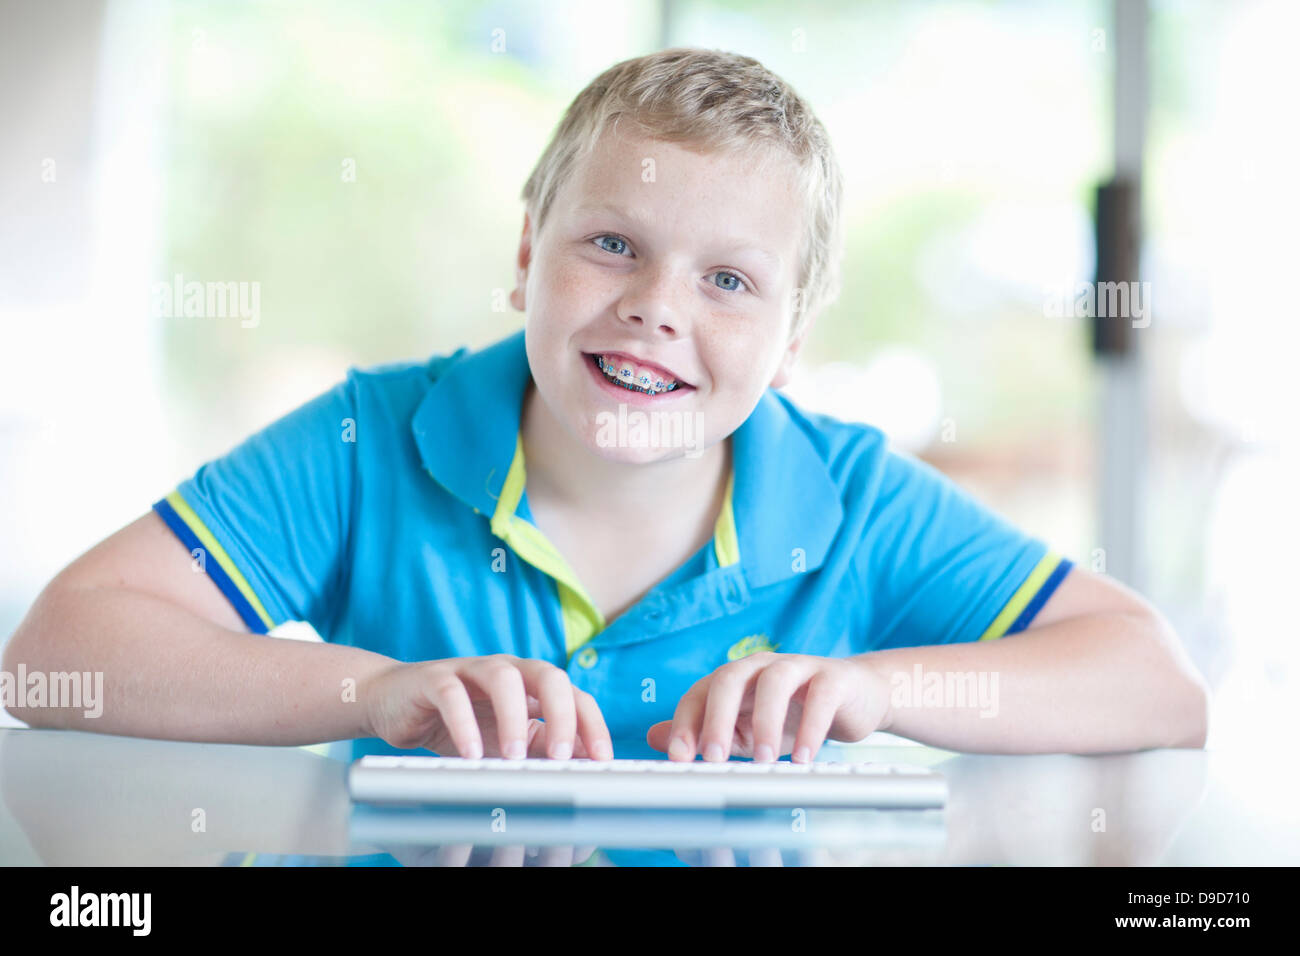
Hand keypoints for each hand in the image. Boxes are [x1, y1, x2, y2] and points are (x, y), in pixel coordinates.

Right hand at [361, 654, 613, 759]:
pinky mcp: (434, 679)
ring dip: (513, 717)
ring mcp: (471, 670)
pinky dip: (464, 723)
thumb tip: (581, 769)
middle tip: (562, 756)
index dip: (592, 725)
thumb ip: (539, 749)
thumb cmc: (460, 722)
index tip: (600, 760)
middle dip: (563, 714)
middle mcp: (508, 670)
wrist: (395, 702)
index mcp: (532, 685)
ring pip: (503, 677)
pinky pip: (452, 694)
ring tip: (512, 757)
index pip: (575, 695)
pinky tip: (469, 753)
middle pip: (549, 674)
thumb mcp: (505, 741)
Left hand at [646, 652, 892, 762]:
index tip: (679, 759)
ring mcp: (798, 667)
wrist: (856, 697)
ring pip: (774, 681)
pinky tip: (804, 758)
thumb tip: (654, 738)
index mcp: (734, 678)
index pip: (699, 693)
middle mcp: (761, 666)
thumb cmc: (794, 714)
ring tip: (763, 760)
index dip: (686, 724)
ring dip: (766, 721)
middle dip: (717, 718)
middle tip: (714, 758)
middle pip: (729, 678)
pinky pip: (820, 695)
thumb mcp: (745, 727)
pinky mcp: (833, 677)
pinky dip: (811, 726)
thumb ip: (706, 730)